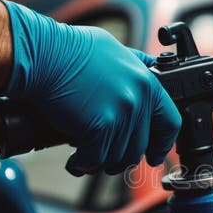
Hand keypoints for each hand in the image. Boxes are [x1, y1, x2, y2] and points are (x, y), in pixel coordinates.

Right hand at [1, 0, 180, 175]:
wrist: (43, 55)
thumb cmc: (71, 49)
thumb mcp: (116, 50)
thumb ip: (137, 67)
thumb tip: (150, 70)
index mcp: (146, 82)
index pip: (170, 122)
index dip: (162, 143)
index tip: (154, 154)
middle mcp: (137, 100)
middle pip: (139, 146)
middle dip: (122, 157)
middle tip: (110, 160)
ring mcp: (119, 115)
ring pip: (118, 156)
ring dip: (102, 162)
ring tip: (89, 157)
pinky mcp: (98, 128)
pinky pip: (96, 159)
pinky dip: (84, 163)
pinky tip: (76, 160)